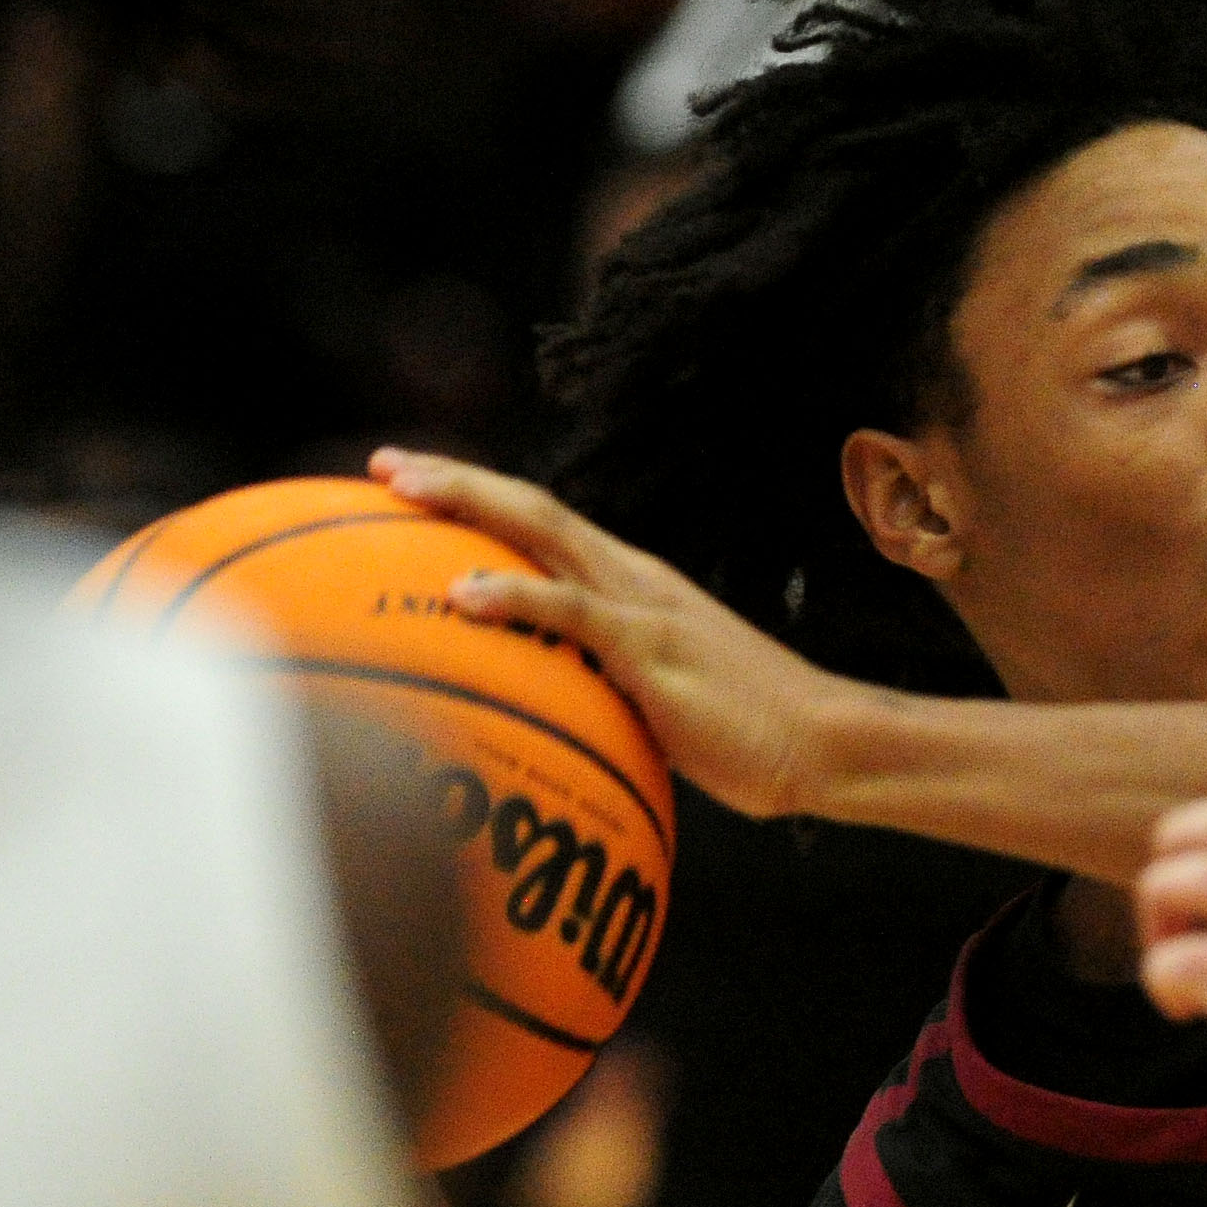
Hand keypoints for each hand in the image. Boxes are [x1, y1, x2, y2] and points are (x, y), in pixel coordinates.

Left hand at [372, 448, 853, 819]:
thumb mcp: (658, 697)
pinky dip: (516, 595)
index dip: (478, 499)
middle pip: (531, 509)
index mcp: (633, 585)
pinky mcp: (652, 646)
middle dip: (455, 482)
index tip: (411, 484)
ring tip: (403, 494)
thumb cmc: (744, 732)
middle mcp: (633, 578)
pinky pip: (574, 611)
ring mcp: (643, 606)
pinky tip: (463, 594)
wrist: (821, 739)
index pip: (545, 525)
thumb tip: (546, 707)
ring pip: (544, 533)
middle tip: (385, 467)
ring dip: (470, 507)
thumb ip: (604, 684)